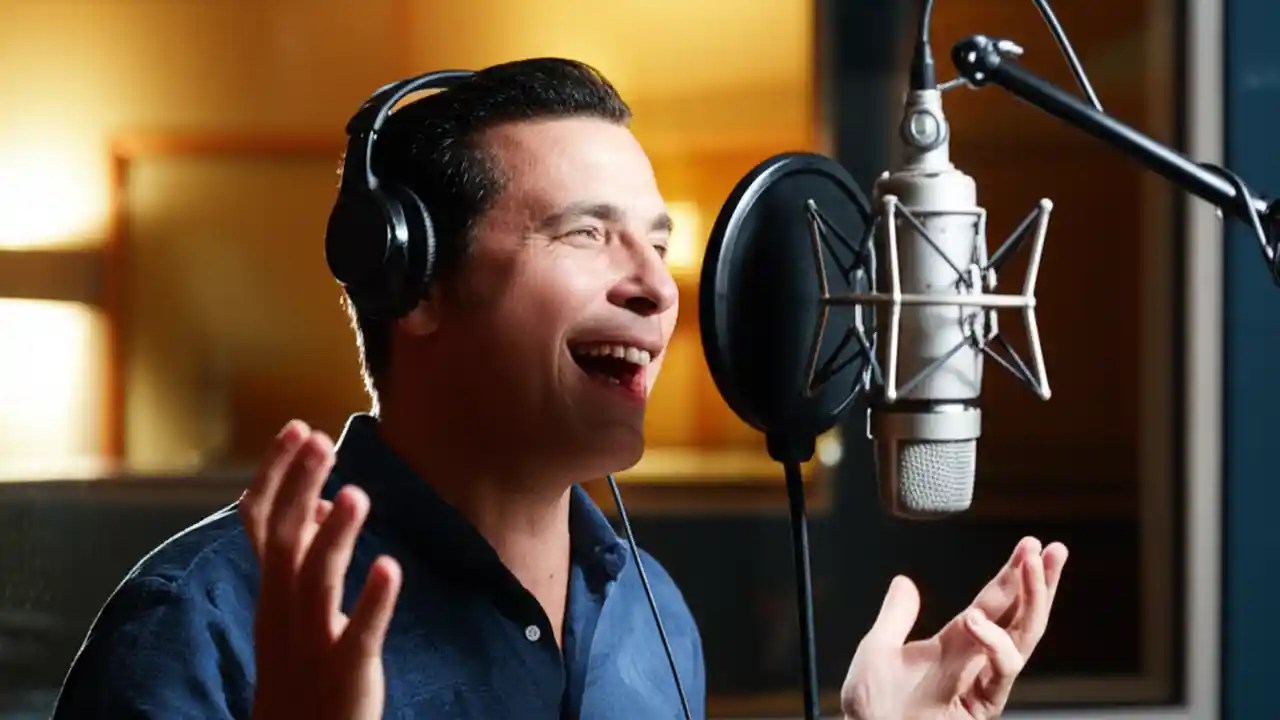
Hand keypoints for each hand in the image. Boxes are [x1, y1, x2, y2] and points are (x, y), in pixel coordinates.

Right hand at [238, 420, 402, 719]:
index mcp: (273, 590)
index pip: (261, 521)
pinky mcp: (345, 673)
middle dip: (299, 486)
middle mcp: (283, 611)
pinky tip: (390, 568)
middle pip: (283, 538)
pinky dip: (372, 601)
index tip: (298, 427)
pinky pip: (358, 634)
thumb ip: (302, 555)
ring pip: (316, 582)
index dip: (276, 474)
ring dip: (334, 536)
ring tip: (355, 493)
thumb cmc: (300, 669)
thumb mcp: (293, 608)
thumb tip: (314, 501)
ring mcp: (311, 642)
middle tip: (321, 438)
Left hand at [840, 537, 1067, 719]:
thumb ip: (895, 618)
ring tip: (1028, 565)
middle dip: (1040, 585)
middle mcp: (976, 665)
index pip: (993, 604)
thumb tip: (904, 581)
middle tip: (1054, 550)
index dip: (1013, 576)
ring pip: (1021, 641)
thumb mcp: (877, 651)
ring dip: (1031, 600)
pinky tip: (975, 618)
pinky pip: (1000, 672)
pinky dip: (992, 643)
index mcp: (955, 646)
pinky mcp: (983, 709)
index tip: (1031, 545)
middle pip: (1021, 620)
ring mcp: (983, 688)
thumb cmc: (871, 709)